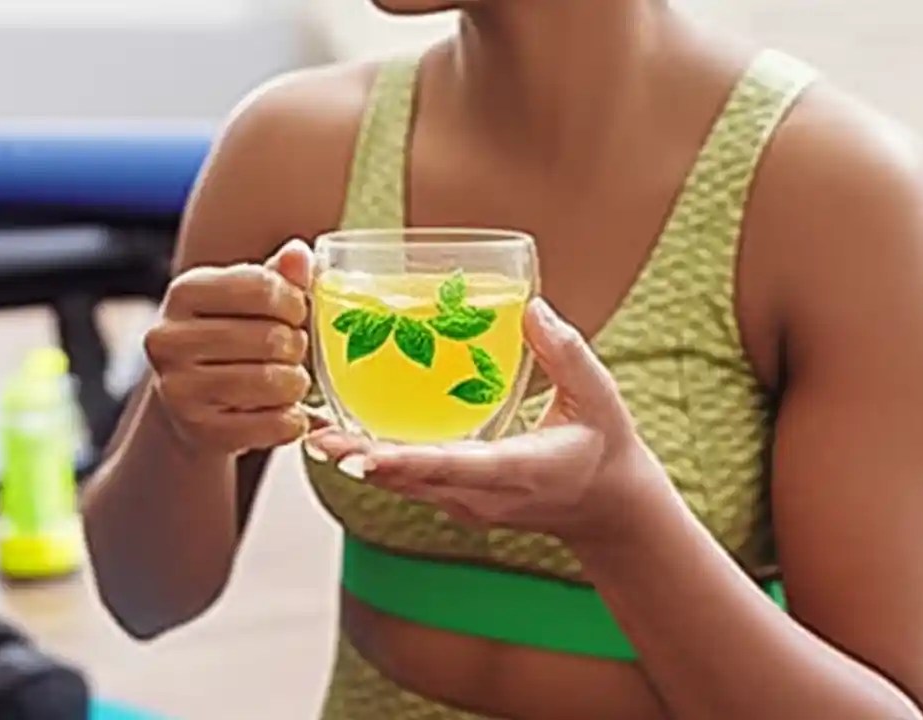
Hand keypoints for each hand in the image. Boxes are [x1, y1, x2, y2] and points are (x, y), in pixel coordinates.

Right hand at [145, 239, 314, 454]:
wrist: (192, 404)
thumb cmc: (230, 340)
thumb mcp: (247, 301)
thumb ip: (278, 276)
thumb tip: (300, 254)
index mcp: (184, 293)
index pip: (259, 286)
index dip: (294, 302)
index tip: (297, 313)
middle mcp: (169, 340)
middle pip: (269, 337)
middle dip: (296, 346)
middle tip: (293, 351)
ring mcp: (179, 389)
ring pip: (271, 382)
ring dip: (297, 384)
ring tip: (291, 381)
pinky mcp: (199, 432)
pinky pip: (272, 425)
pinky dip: (293, 420)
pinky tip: (285, 412)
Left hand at [306, 298, 665, 543]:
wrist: (609, 508)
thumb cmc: (605, 447)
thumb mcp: (597, 396)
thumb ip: (565, 352)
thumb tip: (532, 308)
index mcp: (516, 470)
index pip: (453, 467)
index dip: (405, 461)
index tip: (363, 453)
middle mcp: (482, 495)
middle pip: (411, 481)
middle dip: (361, 458)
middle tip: (316, 434)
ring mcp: (466, 504)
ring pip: (403, 485)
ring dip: (359, 459)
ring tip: (314, 431)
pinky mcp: (457, 500)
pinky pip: (411, 482)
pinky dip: (377, 462)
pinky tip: (345, 434)